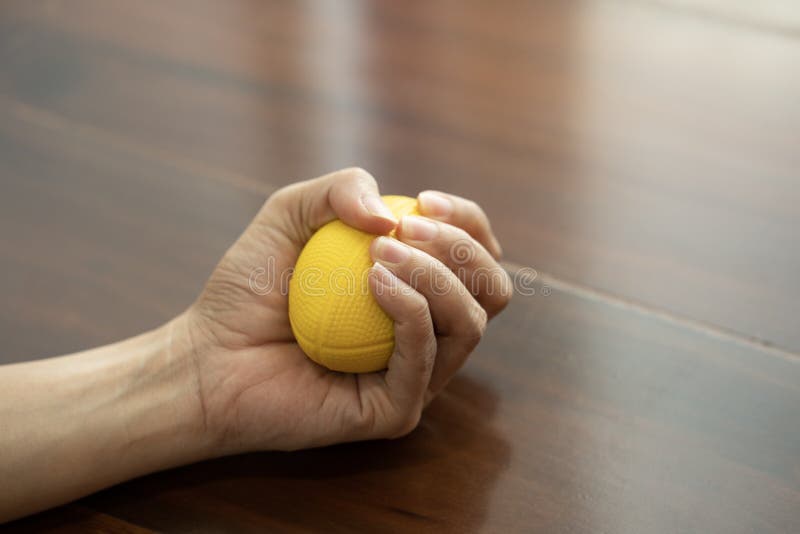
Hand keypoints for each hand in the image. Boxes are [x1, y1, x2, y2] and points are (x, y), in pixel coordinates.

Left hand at [182, 168, 510, 452]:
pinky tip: (374, 281)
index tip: (424, 201)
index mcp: (417, 293)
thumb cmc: (247, 290)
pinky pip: (427, 358)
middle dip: (462, 247)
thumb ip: (339, 189)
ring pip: (470, 323)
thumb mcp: (289, 214)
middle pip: (492, 290)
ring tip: (380, 252)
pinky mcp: (396, 410)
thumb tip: (394, 213)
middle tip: (406, 229)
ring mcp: (416, 377)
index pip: (477, 257)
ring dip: (436, 274)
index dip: (467, 223)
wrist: (207, 359)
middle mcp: (427, 335)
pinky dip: (411, 311)